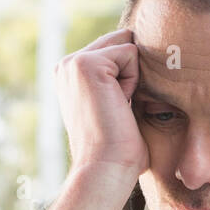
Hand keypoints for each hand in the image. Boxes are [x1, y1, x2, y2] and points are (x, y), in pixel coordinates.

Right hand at [55, 28, 149, 177]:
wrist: (106, 167)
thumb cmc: (118, 147)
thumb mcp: (114, 103)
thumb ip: (118, 77)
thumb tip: (144, 56)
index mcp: (70, 74)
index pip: (116, 49)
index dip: (129, 75)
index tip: (117, 108)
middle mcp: (66, 64)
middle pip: (122, 41)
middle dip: (131, 72)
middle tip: (118, 108)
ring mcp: (73, 62)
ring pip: (127, 46)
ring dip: (132, 78)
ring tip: (117, 106)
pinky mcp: (87, 64)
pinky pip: (130, 53)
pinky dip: (132, 81)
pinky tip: (117, 104)